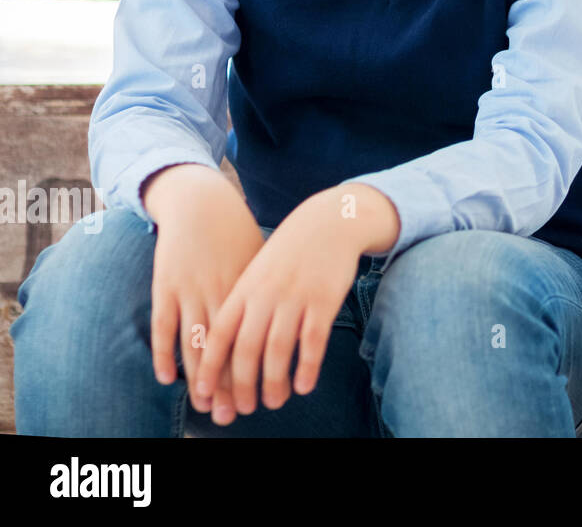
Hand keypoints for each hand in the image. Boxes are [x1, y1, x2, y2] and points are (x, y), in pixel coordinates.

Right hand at [145, 164, 265, 421]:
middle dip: (231, 385)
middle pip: (228, 349)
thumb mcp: (259, 260)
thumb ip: (267, 292)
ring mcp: (191, 290)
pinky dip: (165, 354)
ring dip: (201, 379)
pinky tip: (168, 378)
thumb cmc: (235, 233)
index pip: (255, 340)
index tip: (265, 399)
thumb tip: (288, 321)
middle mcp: (221, 292)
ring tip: (206, 407)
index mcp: (249, 287)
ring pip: (196, 344)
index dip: (258, 372)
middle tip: (235, 415)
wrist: (201, 202)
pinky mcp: (165, 286)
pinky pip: (163, 327)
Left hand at [192, 193, 362, 422]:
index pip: (219, 334)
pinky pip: (313, 341)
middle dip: (241, 385)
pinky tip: (304, 386)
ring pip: (278, 349)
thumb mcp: (257, 271)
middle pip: (246, 349)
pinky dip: (307, 367)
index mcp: (245, 288)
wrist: (328, 221)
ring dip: (274, 382)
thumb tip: (224, 346)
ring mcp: (296, 297)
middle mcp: (266, 295)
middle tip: (242, 409)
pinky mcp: (324, 300)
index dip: (209, 366)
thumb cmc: (289, 252)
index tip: (203, 394)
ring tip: (274, 402)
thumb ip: (241, 303)